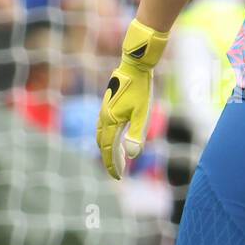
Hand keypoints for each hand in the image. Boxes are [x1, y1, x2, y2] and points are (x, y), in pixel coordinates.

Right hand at [96, 18, 169, 179]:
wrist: (135, 66)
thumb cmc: (141, 89)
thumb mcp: (143, 113)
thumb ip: (136, 134)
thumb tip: (132, 155)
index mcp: (111, 121)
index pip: (108, 149)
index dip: (112, 165)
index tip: (118, 178)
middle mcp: (104, 117)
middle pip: (103, 144)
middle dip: (110, 160)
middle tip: (119, 173)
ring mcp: (104, 110)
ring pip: (101, 135)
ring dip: (108, 149)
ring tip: (118, 159)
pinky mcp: (108, 105)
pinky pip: (104, 127)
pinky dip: (108, 138)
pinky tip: (117, 139)